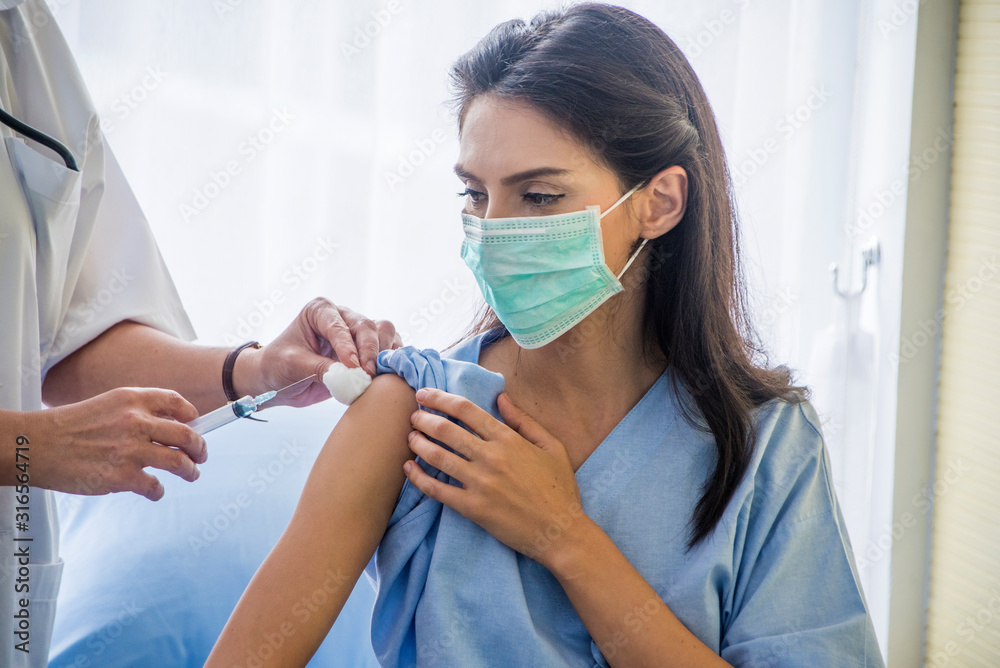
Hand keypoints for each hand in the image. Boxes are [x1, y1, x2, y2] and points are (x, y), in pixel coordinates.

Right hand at [26, 387, 206, 500]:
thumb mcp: (107, 404)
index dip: (191, 414)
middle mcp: (136, 422)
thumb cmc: (70, 426)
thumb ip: (136, 412)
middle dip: (200, 447)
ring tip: (192, 473)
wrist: (38, 445)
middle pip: (187, 435)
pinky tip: (156, 491)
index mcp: (132, 399)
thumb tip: (166, 426)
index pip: (175, 402)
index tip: (195, 424)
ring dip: (191, 470)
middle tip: (201, 456)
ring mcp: (131, 450)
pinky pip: (155, 486)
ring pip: (179, 462)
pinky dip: (159, 491)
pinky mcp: (121, 476)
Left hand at [236, 297, 401, 406]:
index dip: (348, 346)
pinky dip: (390, 360)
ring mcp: (357, 331)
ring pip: (384, 331)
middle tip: (367, 374)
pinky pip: (389, 347)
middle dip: (370, 350)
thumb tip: (350, 375)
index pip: (339, 325)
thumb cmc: (279, 366)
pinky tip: (386, 374)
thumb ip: (321, 368)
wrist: (279, 380)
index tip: (352, 367)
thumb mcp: (293, 366)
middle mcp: (342, 316)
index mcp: (320, 311)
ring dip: (384, 353)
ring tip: (377, 374)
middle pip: (367, 325)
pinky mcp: (367, 349)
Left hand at [404, 389, 587, 566]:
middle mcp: (491, 457)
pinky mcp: (472, 508)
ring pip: (438, 457)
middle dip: (424, 419)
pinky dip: (419, 478)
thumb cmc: (559, 488)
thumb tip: (500, 398)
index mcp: (508, 439)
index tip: (424, 394)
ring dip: (418, 444)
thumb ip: (524, 421)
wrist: (560, 532)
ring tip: (410, 437)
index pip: (466, 410)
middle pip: (446, 430)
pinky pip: (438, 490)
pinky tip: (409, 469)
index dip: (440, 398)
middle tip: (413, 415)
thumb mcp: (551, 447)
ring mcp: (480, 483)